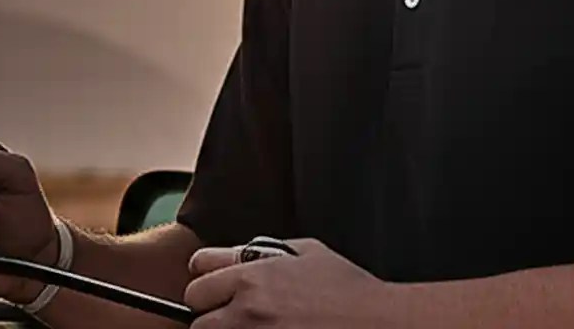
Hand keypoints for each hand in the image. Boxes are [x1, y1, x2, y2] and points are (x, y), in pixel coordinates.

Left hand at [183, 238, 402, 327]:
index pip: (196, 280)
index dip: (206, 285)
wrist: (377, 324)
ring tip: (252, 325)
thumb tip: (236, 256)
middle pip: (196, 318)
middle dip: (210, 315)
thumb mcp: (308, 252)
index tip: (211, 290)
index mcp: (254, 277)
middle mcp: (248, 310)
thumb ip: (265, 251)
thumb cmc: (349, 290)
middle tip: (232, 315)